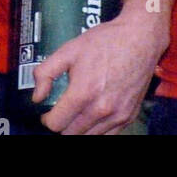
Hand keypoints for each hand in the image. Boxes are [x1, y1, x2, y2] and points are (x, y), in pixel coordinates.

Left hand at [31, 14, 166, 134]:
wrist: (139, 39)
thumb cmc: (105, 41)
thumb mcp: (69, 49)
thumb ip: (46, 72)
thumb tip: (37, 97)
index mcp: (84, 93)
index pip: (57, 124)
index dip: (47, 120)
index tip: (47, 113)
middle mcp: (101, 109)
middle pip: (71, 134)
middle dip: (62, 125)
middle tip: (62, 111)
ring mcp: (117, 115)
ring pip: (89, 137)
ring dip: (79, 129)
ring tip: (77, 112)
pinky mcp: (128, 117)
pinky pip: (108, 135)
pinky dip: (96, 129)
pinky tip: (93, 114)